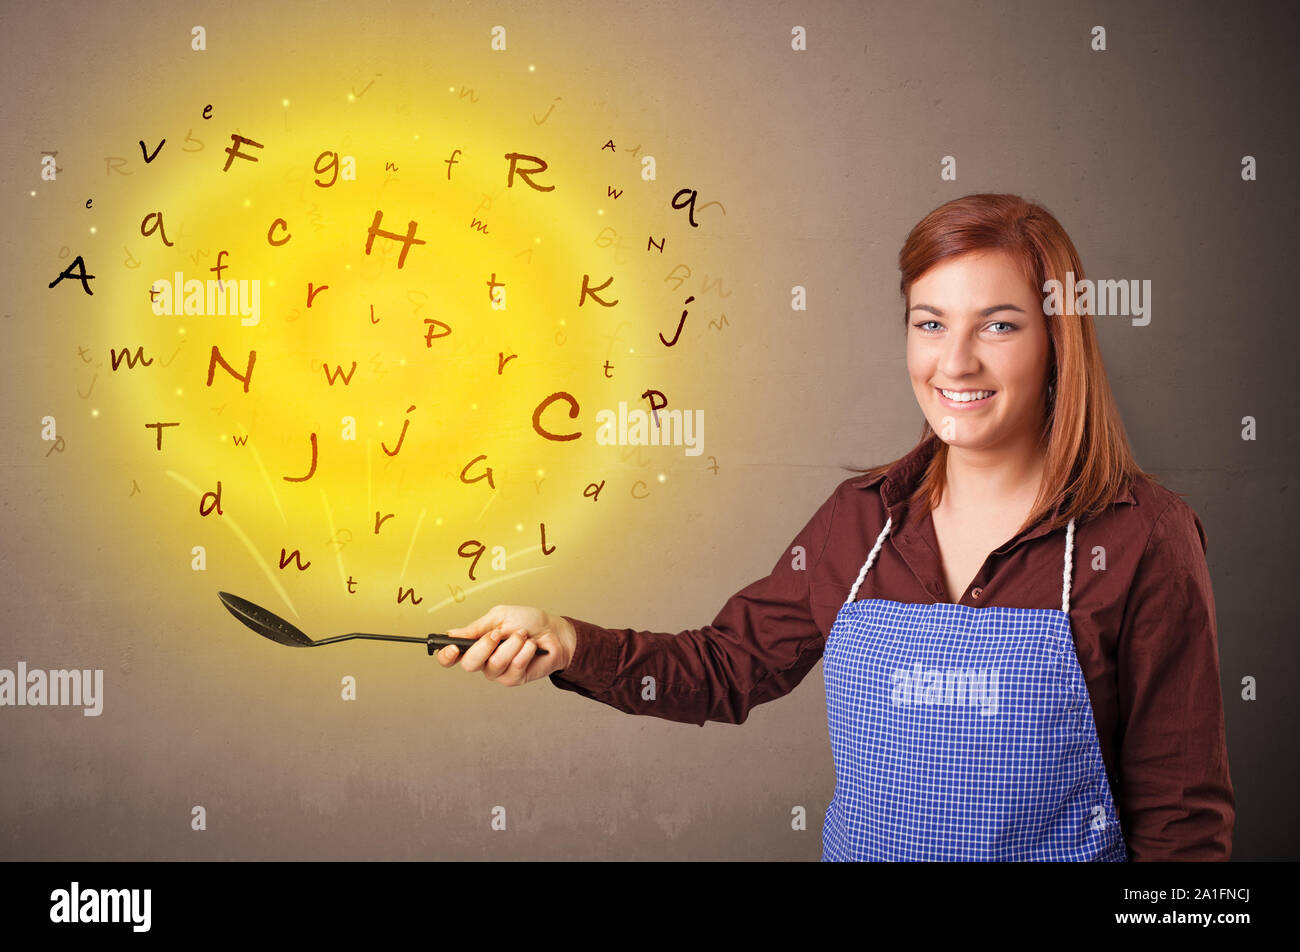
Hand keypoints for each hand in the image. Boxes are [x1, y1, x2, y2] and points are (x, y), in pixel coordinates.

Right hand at [435, 604, 576, 685]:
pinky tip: (532, 646)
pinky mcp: (514, 679)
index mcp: (476, 643)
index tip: (453, 647)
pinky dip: (525, 652)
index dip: (446, 655)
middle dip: (484, 647)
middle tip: (498, 634)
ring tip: (523, 636)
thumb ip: (477, 627)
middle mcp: (484, 660)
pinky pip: (514, 667)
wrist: (555, 632)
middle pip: (469, 664)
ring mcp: (498, 671)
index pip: (451, 657)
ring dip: (512, 645)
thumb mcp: (500, 616)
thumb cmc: (529, 622)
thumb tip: (452, 633)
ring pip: (494, 664)